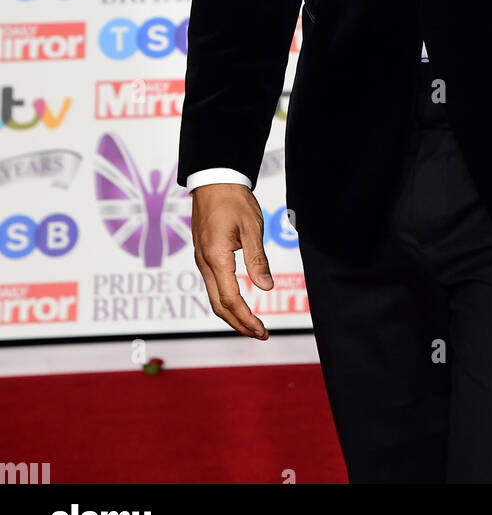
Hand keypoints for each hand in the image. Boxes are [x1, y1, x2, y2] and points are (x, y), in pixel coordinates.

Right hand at [191, 183, 273, 337]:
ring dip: (232, 315)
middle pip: (219, 306)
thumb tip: (267, 287)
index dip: (247, 318)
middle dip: (239, 324)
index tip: (262, 331)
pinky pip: (212, 285)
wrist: (213, 180)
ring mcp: (201, 259)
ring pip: (214, 297)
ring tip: (252, 324)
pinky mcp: (203, 255)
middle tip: (260, 334)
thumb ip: (257, 259)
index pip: (231, 300)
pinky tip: (238, 303)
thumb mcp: (251, 228)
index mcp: (216, 257)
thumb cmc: (233, 200)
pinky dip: (225, 300)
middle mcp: (204, 262)